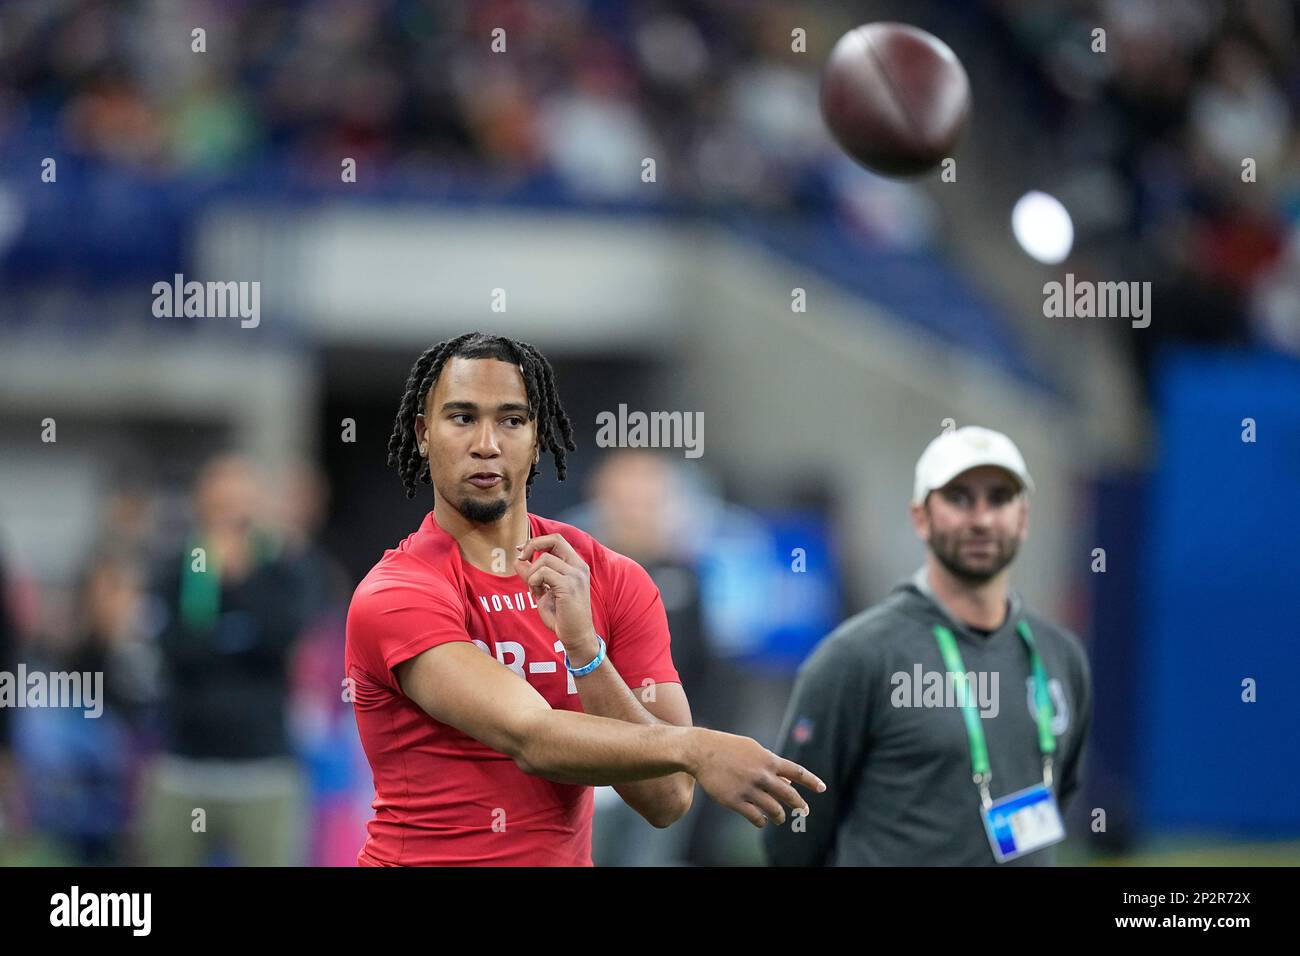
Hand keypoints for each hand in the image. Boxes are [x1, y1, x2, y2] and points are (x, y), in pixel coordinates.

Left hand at [514, 533, 595, 651]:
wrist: (576, 636)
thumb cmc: (562, 615)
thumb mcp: (543, 591)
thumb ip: (532, 575)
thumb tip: (518, 560)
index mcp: (576, 565)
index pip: (557, 540)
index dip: (537, 541)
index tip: (522, 551)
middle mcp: (579, 566)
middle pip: (554, 539)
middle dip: (533, 545)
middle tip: (521, 558)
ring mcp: (576, 575)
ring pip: (544, 559)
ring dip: (532, 573)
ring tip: (534, 589)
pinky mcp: (569, 586)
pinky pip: (543, 573)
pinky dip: (534, 581)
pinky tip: (536, 593)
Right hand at [685, 728, 825, 827]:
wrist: (701, 751)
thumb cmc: (728, 748)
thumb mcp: (753, 749)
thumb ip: (771, 763)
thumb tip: (788, 780)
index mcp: (768, 760)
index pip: (797, 771)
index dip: (811, 781)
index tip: (822, 788)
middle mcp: (761, 775)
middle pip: (789, 794)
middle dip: (799, 805)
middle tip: (805, 811)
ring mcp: (748, 788)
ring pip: (774, 809)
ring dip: (780, 816)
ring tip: (780, 819)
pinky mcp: (735, 800)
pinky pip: (755, 817)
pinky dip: (762, 821)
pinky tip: (762, 821)